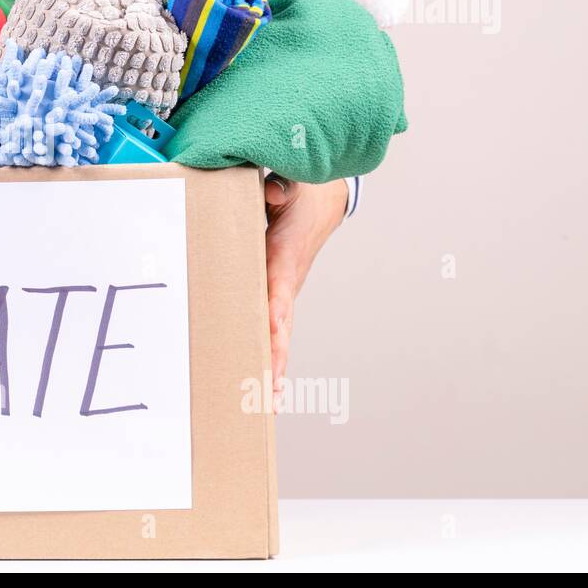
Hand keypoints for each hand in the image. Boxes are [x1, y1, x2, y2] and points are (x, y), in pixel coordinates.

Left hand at [263, 177, 347, 403]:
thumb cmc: (300, 196)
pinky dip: (271, 354)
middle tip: (269, 390)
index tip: (272, 329)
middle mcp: (287, 281)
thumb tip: (272, 195)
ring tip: (268, 401)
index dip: (275, 308)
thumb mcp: (291, 186)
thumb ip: (280, 190)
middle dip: (275, 357)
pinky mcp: (278, 296)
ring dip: (274, 366)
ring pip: (279, 334)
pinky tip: (266, 382)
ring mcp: (285, 292)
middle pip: (281, 325)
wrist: (321, 201)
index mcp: (284, 256)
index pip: (279, 287)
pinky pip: (273, 329)